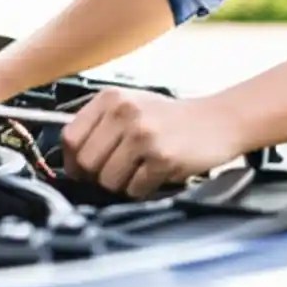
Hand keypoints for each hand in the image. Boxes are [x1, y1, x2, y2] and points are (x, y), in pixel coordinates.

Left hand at [61, 88, 247, 198]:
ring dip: (120, 185)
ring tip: (137, 172)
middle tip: (114, 175)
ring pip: (107, 180)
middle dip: (96, 177)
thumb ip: (99, 125)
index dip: (71, 161)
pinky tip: (154, 174)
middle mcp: (124, 112)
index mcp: (111, 98)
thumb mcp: (130, 106)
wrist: (218, 120)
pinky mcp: (162, 157)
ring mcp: (143, 134)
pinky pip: (134, 189)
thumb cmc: (171, 118)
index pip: (70, 137)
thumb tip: (68, 163)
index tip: (80, 170)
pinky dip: (142, 189)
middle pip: (86, 163)